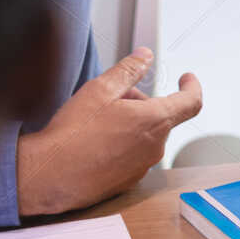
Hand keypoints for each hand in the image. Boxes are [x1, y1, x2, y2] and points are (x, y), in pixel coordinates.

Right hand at [17, 48, 202, 215]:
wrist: (48, 176)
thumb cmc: (73, 134)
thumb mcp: (100, 90)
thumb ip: (128, 70)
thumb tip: (145, 55)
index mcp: (155, 121)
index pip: (191, 102)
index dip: (192, 86)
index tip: (187, 78)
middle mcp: (155, 147)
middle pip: (160, 116)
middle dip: (141, 102)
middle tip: (112, 97)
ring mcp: (142, 168)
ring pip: (146, 136)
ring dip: (131, 123)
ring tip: (98, 120)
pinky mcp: (127, 183)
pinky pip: (132, 156)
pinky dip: (121, 144)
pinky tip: (94, 143)